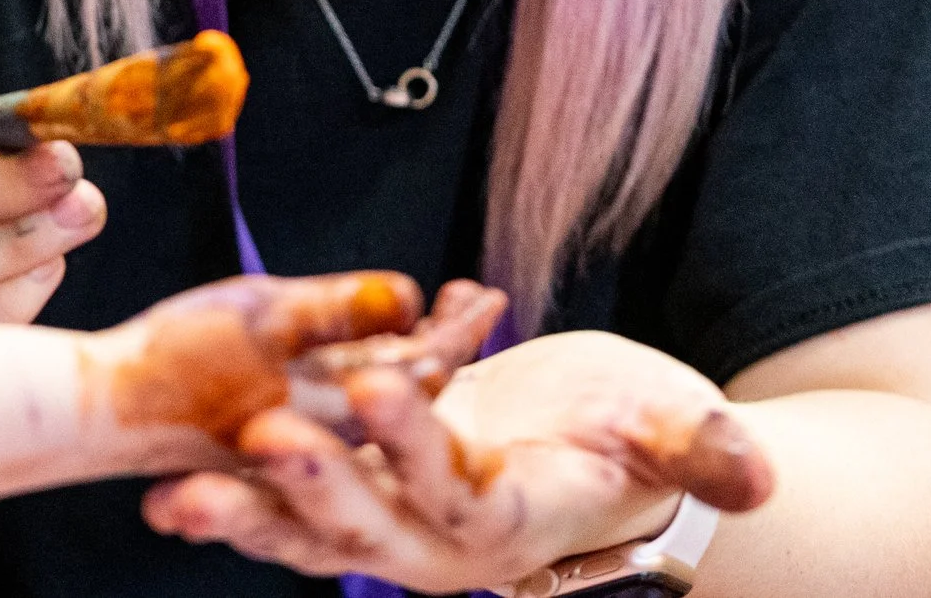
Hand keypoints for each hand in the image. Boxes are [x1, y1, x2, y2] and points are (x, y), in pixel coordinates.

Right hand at [95, 276, 501, 470]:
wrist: (95, 412)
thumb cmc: (169, 365)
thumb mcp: (259, 317)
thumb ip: (337, 308)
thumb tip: (410, 295)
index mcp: (338, 414)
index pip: (424, 373)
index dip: (459, 330)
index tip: (486, 294)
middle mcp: (329, 435)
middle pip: (409, 388)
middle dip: (443, 339)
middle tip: (472, 296)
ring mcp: (300, 435)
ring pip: (373, 394)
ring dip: (405, 351)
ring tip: (425, 309)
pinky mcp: (271, 428)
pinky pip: (338, 398)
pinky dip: (361, 362)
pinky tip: (359, 343)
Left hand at [143, 329, 772, 591]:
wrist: (600, 442)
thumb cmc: (646, 432)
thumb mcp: (680, 427)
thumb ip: (703, 451)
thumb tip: (760, 475)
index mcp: (518, 522)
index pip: (462, 489)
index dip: (420, 444)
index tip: (376, 388)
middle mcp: (447, 542)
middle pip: (371, 525)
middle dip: (312, 489)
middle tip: (256, 443)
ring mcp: (399, 524)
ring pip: (313, 529)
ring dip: (245, 513)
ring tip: (171, 501)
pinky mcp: (364, 494)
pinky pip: (292, 503)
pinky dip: (237, 494)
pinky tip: (169, 486)